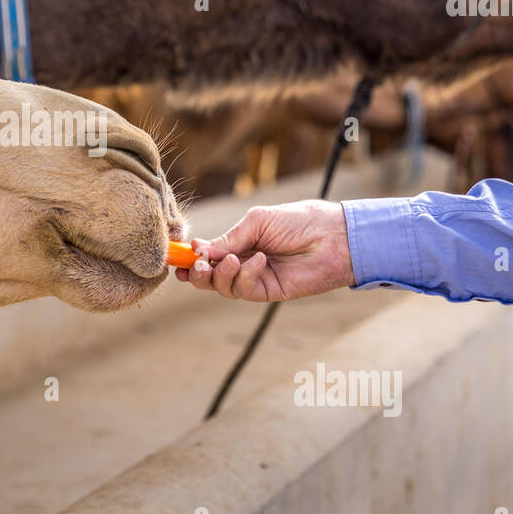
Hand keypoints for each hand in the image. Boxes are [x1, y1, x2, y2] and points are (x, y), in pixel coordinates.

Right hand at [178, 200, 355, 301]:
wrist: (334, 237)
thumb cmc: (299, 221)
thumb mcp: (257, 222)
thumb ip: (229, 238)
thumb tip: (199, 251)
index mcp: (240, 241)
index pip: (209, 254)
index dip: (192, 258)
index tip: (178, 257)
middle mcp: (244, 261)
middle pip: (209, 276)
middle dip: (198, 273)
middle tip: (198, 265)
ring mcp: (256, 278)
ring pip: (223, 287)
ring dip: (220, 274)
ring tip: (232, 260)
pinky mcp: (269, 292)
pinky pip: (244, 290)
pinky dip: (246, 275)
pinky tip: (259, 261)